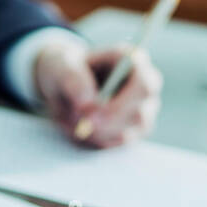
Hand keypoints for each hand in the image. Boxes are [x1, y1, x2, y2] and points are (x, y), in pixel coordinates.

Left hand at [34, 40, 162, 147]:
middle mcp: (145, 86)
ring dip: (99, 135)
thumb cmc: (66, 69)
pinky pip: (119, 145)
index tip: (90, 114)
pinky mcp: (134, 131)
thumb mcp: (62, 68)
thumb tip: (86, 104)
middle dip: (107, 125)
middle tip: (81, 126)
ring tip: (77, 124)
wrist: (63, 85)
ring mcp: (143, 111)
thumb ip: (73, 81)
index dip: (120, 104)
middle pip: (139, 115)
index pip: (143, 85)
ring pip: (130, 134)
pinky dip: (98, 142)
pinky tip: (83, 131)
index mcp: (133, 61)